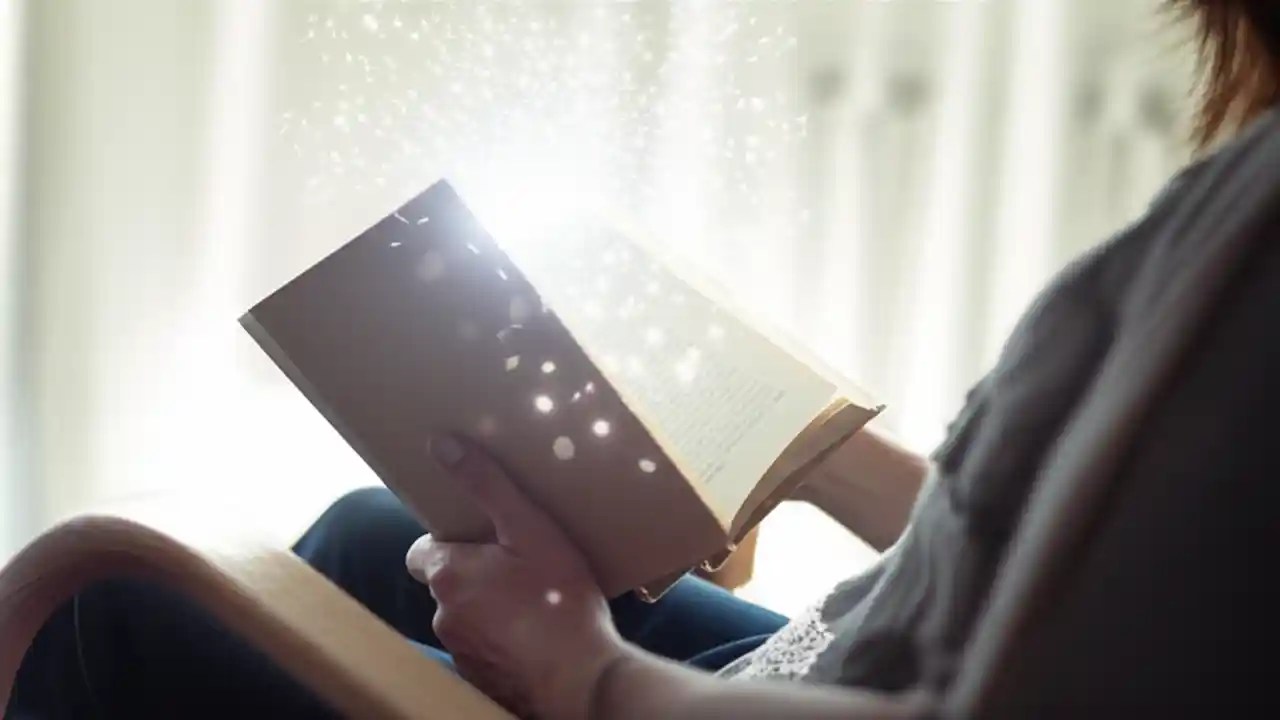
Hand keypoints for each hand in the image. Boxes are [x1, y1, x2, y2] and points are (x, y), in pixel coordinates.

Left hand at [406, 434, 626, 719]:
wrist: (582, 677)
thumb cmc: (560, 599)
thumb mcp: (531, 529)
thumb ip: (486, 485)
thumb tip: (442, 445)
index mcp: (449, 574)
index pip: (422, 551)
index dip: (451, 541)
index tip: (485, 539)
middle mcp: (443, 616)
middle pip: (448, 583)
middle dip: (476, 574)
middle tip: (521, 566)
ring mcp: (462, 652)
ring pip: (467, 616)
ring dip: (490, 607)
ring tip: (536, 601)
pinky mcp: (481, 678)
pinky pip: (485, 646)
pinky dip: (504, 638)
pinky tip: (539, 633)